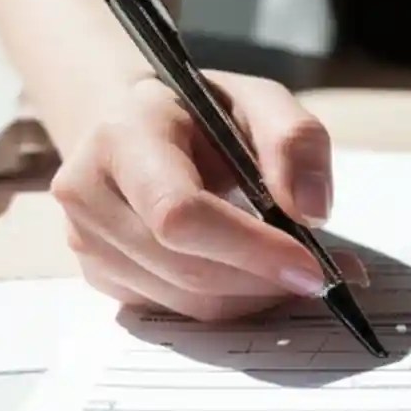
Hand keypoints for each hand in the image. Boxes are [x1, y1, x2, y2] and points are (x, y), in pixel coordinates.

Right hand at [49, 71, 365, 320]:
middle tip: (324, 276)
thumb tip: (312, 212)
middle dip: (263, 280)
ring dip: (254, 298)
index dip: (250, 249)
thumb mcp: (259, 100)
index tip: (312, 266)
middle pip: (185, 267)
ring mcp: (86, 241)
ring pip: (184, 300)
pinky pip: (175, 310)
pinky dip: (230, 304)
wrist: (131, 122)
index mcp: (122, 137)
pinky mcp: (99, 275)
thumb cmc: (199, 111)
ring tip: (299, 273)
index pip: (179, 214)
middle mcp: (88, 194)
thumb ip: (295, 140)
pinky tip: (258, 277)